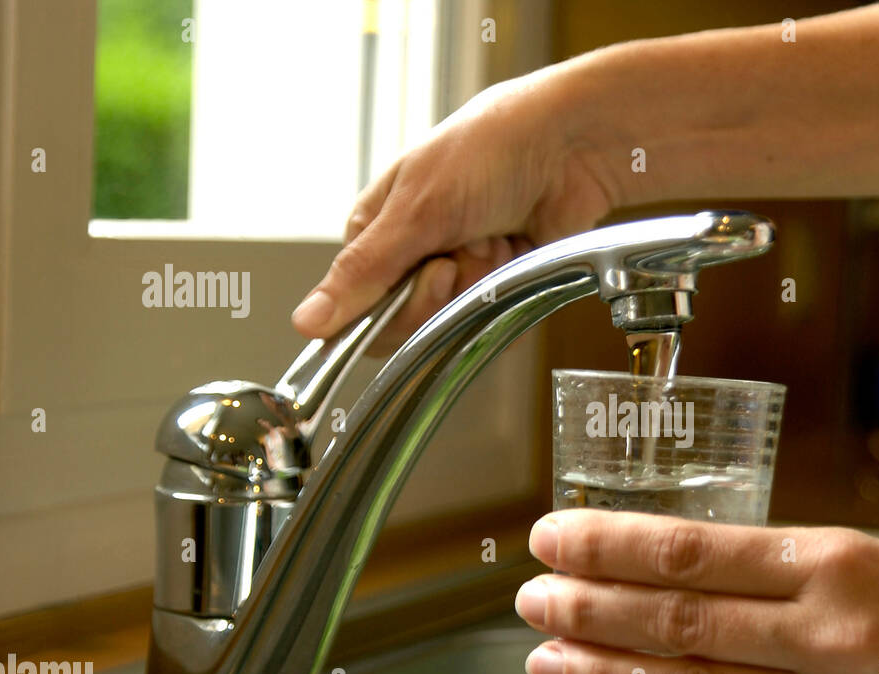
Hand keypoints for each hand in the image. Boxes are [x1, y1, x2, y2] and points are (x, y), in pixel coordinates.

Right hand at [291, 72, 619, 354]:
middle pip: (406, 319)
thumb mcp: (417, 210)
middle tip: (461, 252)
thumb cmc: (490, 150)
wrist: (571, 145)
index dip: (394, 304)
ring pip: (452, 318)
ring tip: (495, 236)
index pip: (359, 304)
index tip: (429, 273)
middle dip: (443, 288)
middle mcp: (413, 251)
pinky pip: (489, 315)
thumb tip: (307, 323)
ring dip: (479, 279)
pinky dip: (505, 286)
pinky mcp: (497, 282)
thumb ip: (364, 273)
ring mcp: (458, 267)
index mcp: (376, 228)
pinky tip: (516, 248)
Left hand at [514, 509, 878, 673]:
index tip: (555, 534)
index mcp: (839, 564)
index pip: (695, 552)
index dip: (611, 545)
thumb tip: (696, 573)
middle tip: (530, 595)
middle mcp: (828, 636)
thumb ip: (794, 569)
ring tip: (546, 658)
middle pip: (678, 622)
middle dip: (589, 607)